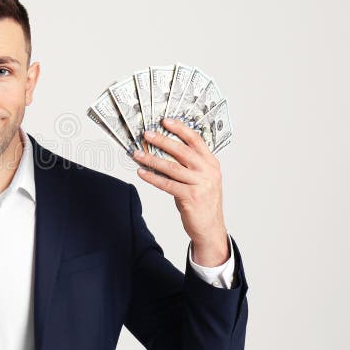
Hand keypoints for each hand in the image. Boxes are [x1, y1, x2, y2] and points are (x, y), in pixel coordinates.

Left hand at [131, 118, 227, 262]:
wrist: (211, 228)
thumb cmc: (203, 201)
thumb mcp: (202, 179)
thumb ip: (189, 165)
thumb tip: (164, 150)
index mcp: (212, 163)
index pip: (196, 140)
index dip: (180, 129)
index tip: (166, 121)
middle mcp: (208, 172)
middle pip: (182, 151)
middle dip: (162, 140)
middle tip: (147, 134)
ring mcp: (201, 184)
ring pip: (171, 167)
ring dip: (152, 159)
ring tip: (137, 153)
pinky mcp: (191, 197)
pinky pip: (167, 184)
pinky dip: (152, 177)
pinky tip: (142, 172)